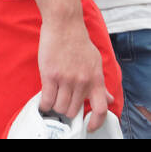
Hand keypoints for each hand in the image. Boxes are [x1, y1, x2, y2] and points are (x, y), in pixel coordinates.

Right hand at [37, 12, 109, 131]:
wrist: (64, 25)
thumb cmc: (78, 41)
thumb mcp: (95, 62)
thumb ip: (100, 82)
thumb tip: (108, 98)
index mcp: (96, 79)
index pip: (101, 109)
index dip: (96, 122)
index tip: (89, 126)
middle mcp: (83, 82)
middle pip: (74, 110)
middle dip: (67, 111)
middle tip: (62, 104)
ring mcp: (66, 79)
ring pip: (60, 106)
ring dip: (55, 107)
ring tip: (52, 101)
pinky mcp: (50, 75)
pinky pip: (47, 99)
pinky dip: (44, 105)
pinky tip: (42, 104)